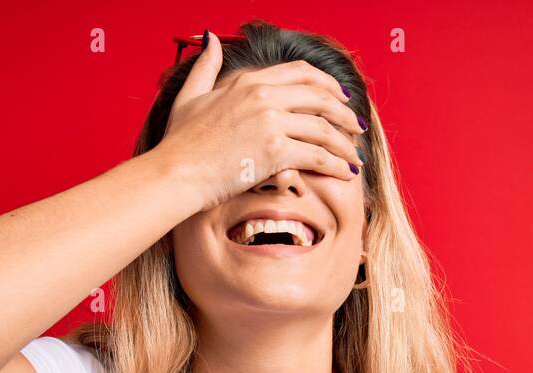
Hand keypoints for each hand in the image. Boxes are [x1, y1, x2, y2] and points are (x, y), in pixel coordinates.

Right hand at [157, 33, 365, 211]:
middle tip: (357, 128)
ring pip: (324, 129)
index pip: (301, 74)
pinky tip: (346, 174)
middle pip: (321, 98)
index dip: (327, 84)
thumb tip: (211, 38)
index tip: (340, 98)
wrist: (175, 173)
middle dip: (344, 114)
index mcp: (250, 81)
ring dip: (345, 144)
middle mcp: (264, 97)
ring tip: (355, 157)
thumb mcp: (191, 95)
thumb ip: (205, 65)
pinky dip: (337, 165)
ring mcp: (271, 123)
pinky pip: (318, 156)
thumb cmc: (179, 142)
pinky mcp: (275, 152)